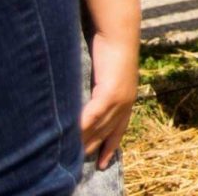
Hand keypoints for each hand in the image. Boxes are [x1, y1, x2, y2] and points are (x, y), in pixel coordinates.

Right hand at [82, 31, 137, 169]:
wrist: (120, 34)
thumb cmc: (112, 51)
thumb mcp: (108, 76)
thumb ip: (100, 91)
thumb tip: (86, 104)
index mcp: (128, 100)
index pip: (119, 129)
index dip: (110, 146)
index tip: (102, 163)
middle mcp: (126, 102)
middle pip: (107, 132)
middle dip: (93, 147)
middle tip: (76, 162)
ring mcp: (120, 98)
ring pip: (99, 126)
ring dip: (84, 140)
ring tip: (69, 154)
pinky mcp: (110, 91)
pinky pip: (94, 114)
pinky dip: (83, 125)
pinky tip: (73, 135)